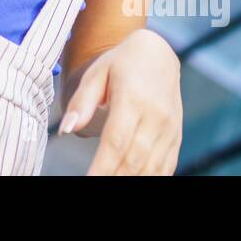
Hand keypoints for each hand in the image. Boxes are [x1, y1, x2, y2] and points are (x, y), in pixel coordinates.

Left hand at [59, 28, 181, 174]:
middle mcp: (155, 115)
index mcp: (132, 98)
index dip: (102, 167)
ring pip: (151, 167)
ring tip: (111, 185)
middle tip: (95, 186)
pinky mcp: (176, 136)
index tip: (89, 181)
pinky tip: (134, 181)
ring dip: (132, 181)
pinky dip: (151, 178)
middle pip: (134, 159)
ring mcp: (169, 128)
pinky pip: (166, 166)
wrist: (158, 54)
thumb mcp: (96, 73)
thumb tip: (65, 129)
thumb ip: (82, 102)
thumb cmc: (121, 63)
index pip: (116, 141)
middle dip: (114, 178)